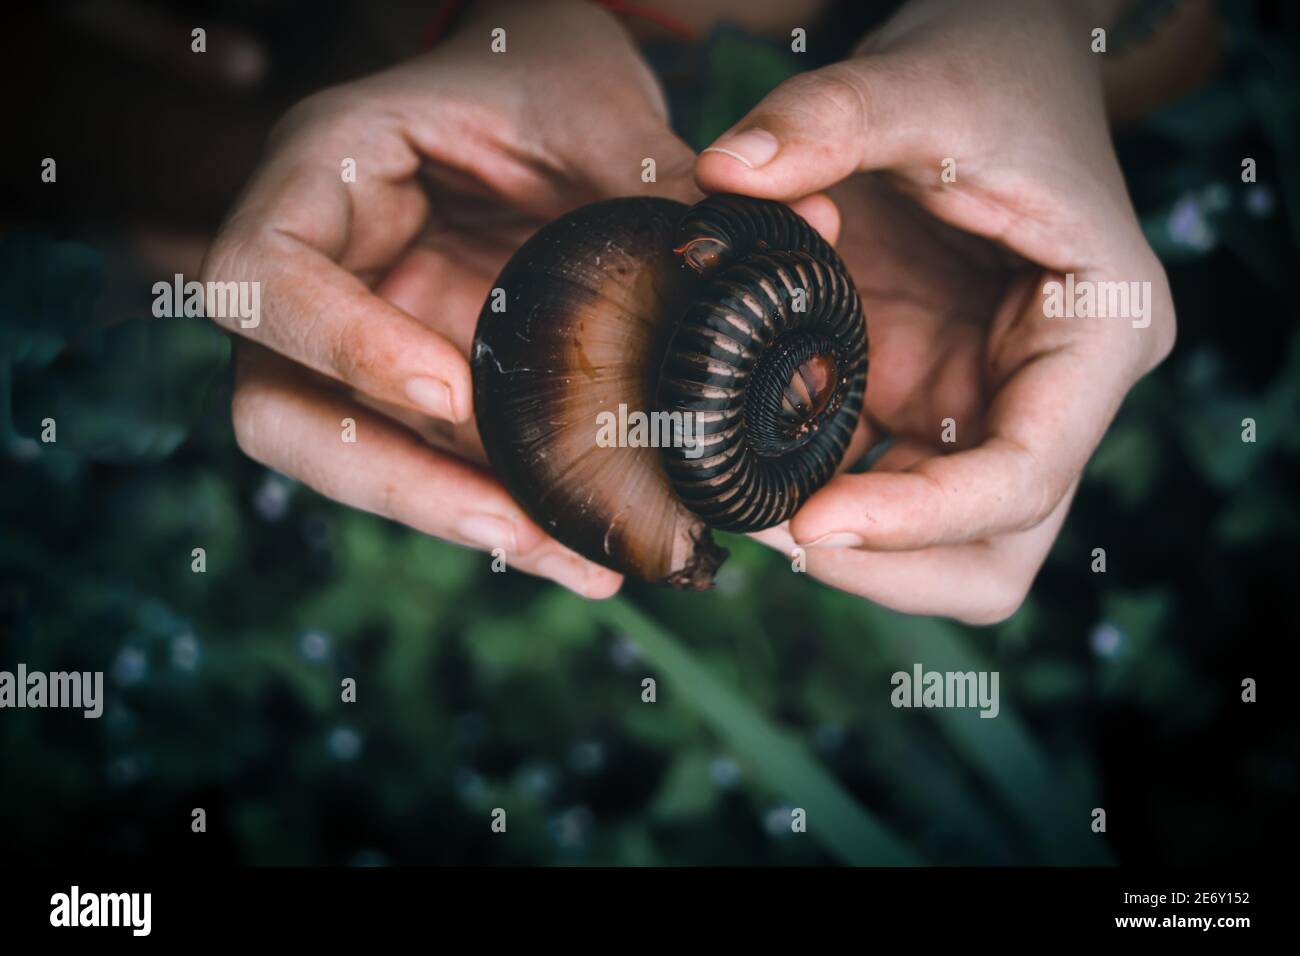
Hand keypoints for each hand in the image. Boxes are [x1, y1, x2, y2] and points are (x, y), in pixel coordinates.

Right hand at [202, 0, 701, 596]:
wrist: (531, 87)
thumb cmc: (541, 68)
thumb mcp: (594, 104)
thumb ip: (656, 175)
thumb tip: (798, 239)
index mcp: (325, 174)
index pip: (262, 274)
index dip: (340, 344)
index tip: (449, 394)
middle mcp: (319, 269)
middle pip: (276, 408)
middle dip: (390, 482)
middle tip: (512, 526)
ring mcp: (354, 337)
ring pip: (346, 460)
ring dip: (451, 518)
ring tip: (577, 561)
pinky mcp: (408, 382)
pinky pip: (425, 462)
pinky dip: (493, 509)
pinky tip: (582, 547)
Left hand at [696, 0, 1175, 623]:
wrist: (992, 62)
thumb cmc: (989, 70)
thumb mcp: (922, 78)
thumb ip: (826, 118)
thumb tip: (720, 176)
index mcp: (1097, 332)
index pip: (1025, 477)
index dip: (920, 520)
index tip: (806, 525)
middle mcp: (1051, 394)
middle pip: (994, 554)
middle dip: (889, 567)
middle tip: (773, 531)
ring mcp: (986, 407)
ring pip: (939, 548)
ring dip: (848, 550)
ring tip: (746, 502)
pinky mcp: (926, 399)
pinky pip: (876, 487)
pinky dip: (813, 491)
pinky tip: (746, 460)